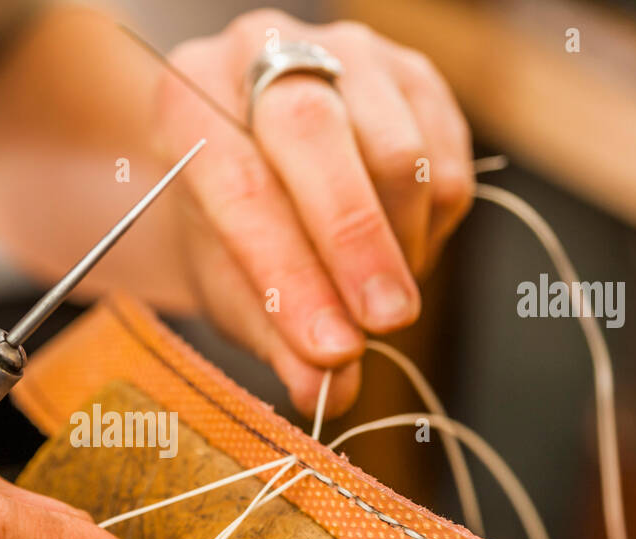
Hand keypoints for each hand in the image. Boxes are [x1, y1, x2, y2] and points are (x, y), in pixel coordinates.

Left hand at [154, 11, 473, 415]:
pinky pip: (446, 159)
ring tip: (378, 300)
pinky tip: (400, 254)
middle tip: (384, 324)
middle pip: (314, 137)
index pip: (241, 187)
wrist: (255, 164)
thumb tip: (326, 390)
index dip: (289, 276)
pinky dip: (432, 227)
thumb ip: (273, 335)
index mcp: (189, 97)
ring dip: (399, 245)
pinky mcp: (411, 73)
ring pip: (396, 148)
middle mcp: (260, 51)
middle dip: (355, 245)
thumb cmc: (231, 230)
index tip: (331, 350)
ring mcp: (342, 52)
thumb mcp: (230, 285)